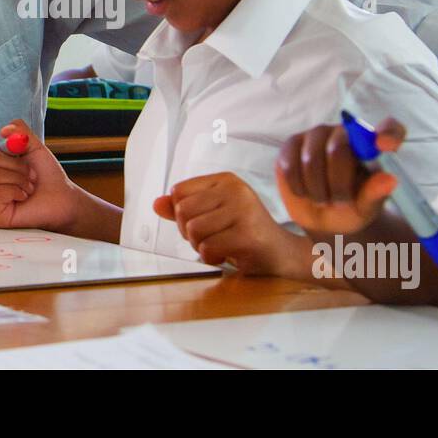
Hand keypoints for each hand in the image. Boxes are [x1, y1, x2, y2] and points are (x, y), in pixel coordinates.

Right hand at [0, 119, 79, 230]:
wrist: (63, 198)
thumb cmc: (46, 176)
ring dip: (18, 178)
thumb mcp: (33, 146)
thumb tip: (4, 130)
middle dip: (16, 163)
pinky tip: (23, 197)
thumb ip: (19, 131)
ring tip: (28, 187)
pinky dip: (15, 191)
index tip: (12, 150)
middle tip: (30, 174)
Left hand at [153, 173, 300, 274]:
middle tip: (211, 238)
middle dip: (189, 233)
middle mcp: (236, 190)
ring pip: (193, 230)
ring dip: (200, 246)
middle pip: (182, 211)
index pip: (179, 191)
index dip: (181, 213)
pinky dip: (211, 257)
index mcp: (226, 180)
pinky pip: (207, 247)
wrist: (281, 255)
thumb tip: (156, 204)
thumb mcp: (212, 215)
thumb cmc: (244, 234)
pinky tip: (227, 255)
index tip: (202, 222)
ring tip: (220, 246)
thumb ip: (184, 209)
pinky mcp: (247, 235)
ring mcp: (243, 211)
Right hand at [275, 119, 405, 234]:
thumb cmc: (351, 207)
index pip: (390, 128)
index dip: (388, 133)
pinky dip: (298, 187)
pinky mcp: (291, 145)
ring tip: (322, 200)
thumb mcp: (366, 207)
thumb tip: (389, 180)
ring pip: (311, 160)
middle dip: (337, 184)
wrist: (322, 216)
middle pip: (338, 149)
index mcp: (372, 145)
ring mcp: (315, 135)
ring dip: (317, 190)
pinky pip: (290, 166)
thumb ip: (375, 193)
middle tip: (339, 203)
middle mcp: (345, 132)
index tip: (384, 146)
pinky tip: (304, 193)